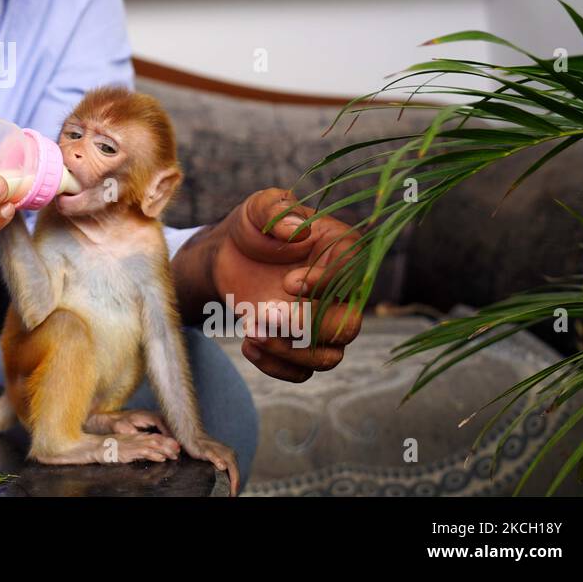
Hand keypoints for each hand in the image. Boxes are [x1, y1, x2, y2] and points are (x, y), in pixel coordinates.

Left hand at [205, 187, 362, 381]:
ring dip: (290, 353)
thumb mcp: (259, 208)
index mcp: (342, 252)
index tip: (288, 282)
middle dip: (306, 327)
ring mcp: (322, 323)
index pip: (353, 276)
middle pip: (347, 327)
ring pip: (328, 358)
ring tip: (251, 331)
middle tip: (266, 312)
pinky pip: (302, 373)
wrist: (229, 255)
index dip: (325, 284)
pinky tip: (248, 344)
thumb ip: (276, 211)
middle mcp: (341, 293)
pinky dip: (277, 368)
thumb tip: (298, 232)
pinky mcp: (300, 344)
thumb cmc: (253, 227)